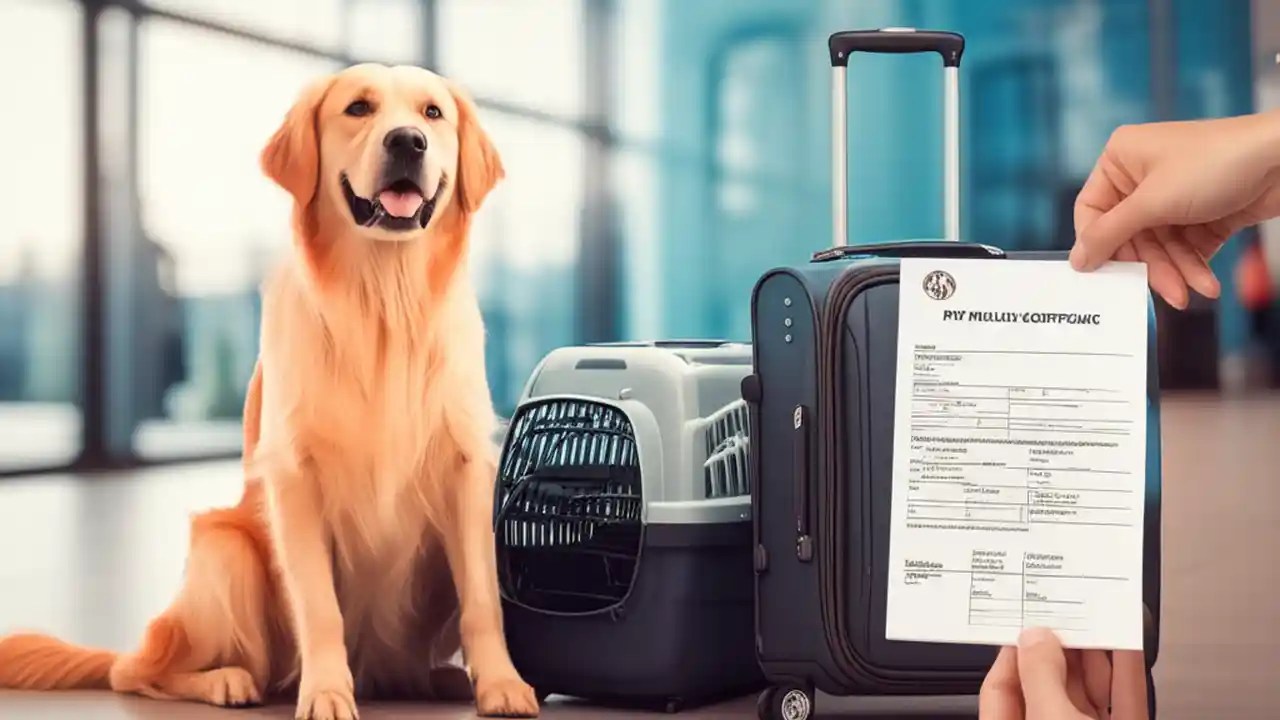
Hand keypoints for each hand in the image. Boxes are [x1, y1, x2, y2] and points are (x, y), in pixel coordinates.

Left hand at [979, 627, 1147, 719]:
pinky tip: (1127, 646)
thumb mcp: (1049, 717)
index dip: (1015, 652)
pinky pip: (1124, 706)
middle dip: (1061, 649)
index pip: (1001, 689)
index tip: (1029, 621)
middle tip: (1069, 612)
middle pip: (1048, 687)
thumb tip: (1035, 638)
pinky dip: (1127, 677)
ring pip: (1088, 695)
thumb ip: (1040, 676)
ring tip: (1099, 620)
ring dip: (1095, 657)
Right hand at [1071, 110, 1279, 307]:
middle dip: (1151, 265)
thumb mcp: (1153, 201)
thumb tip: (1077, 260)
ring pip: (1160, 247)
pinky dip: (1194, 266)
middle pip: (1130, 236)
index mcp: (1121, 159)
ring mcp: (1173, 195)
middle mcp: (1142, 176)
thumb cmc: (1217, 162)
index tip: (1103, 276)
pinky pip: (1186, 248)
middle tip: (1164, 291)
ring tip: (1192, 293)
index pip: (1092, 211)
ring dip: (1177, 271)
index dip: (1098, 245)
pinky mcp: (1202, 212)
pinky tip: (1205, 283)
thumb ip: (1109, 233)